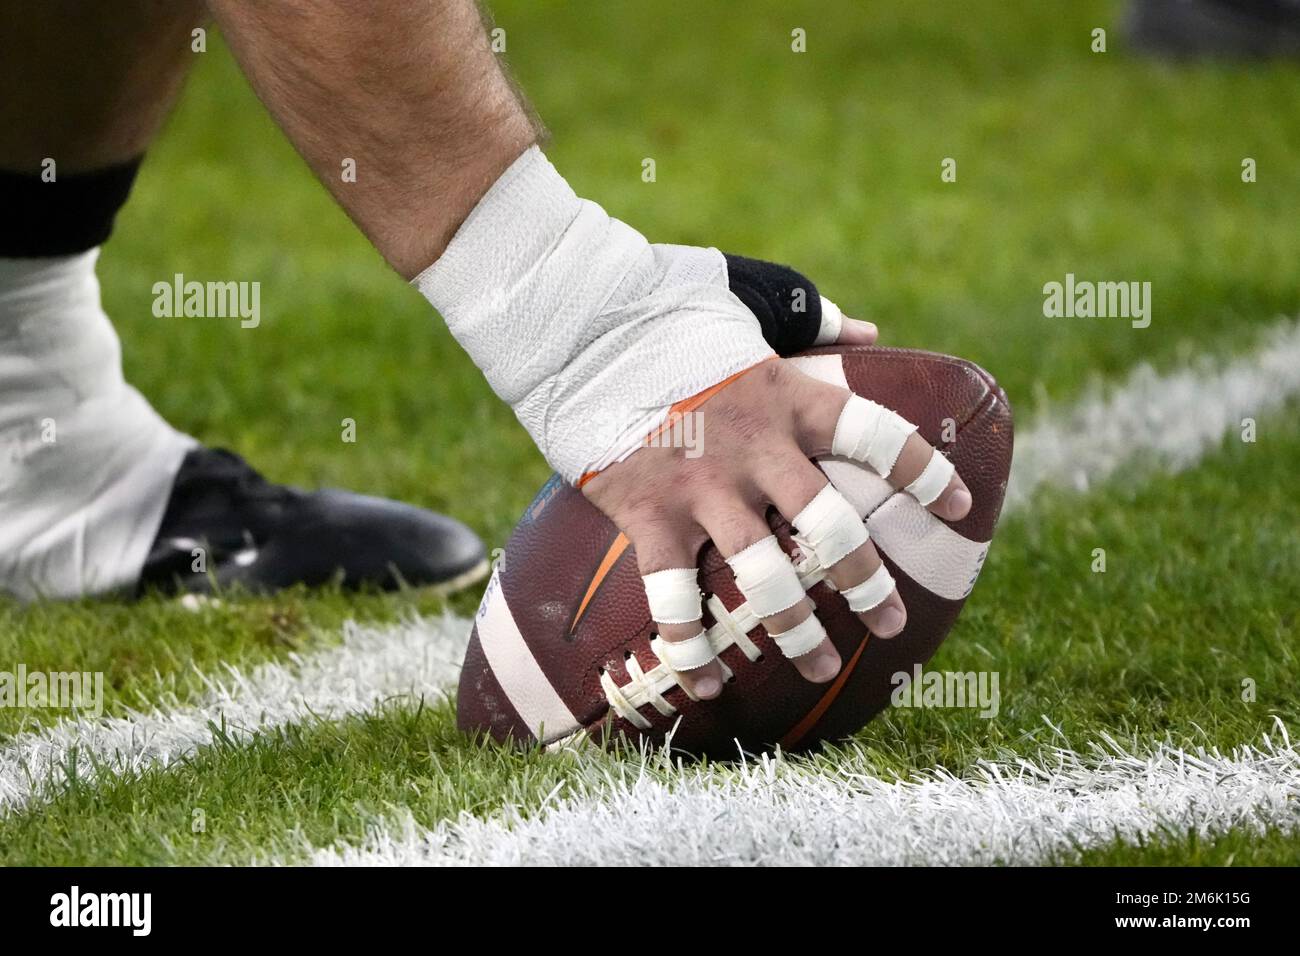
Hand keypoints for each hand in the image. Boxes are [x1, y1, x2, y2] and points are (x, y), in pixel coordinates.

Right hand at [583, 343, 971, 701]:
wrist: (577, 324)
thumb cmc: (664, 308)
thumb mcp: (749, 295)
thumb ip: (811, 316)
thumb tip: (868, 331)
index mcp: (790, 396)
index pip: (878, 436)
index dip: (925, 472)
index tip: (961, 506)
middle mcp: (758, 451)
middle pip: (831, 528)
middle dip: (868, 582)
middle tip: (894, 621)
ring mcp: (703, 489)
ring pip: (765, 575)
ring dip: (797, 630)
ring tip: (823, 668)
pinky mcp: (649, 515)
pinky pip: (674, 596)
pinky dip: (688, 646)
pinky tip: (707, 682)